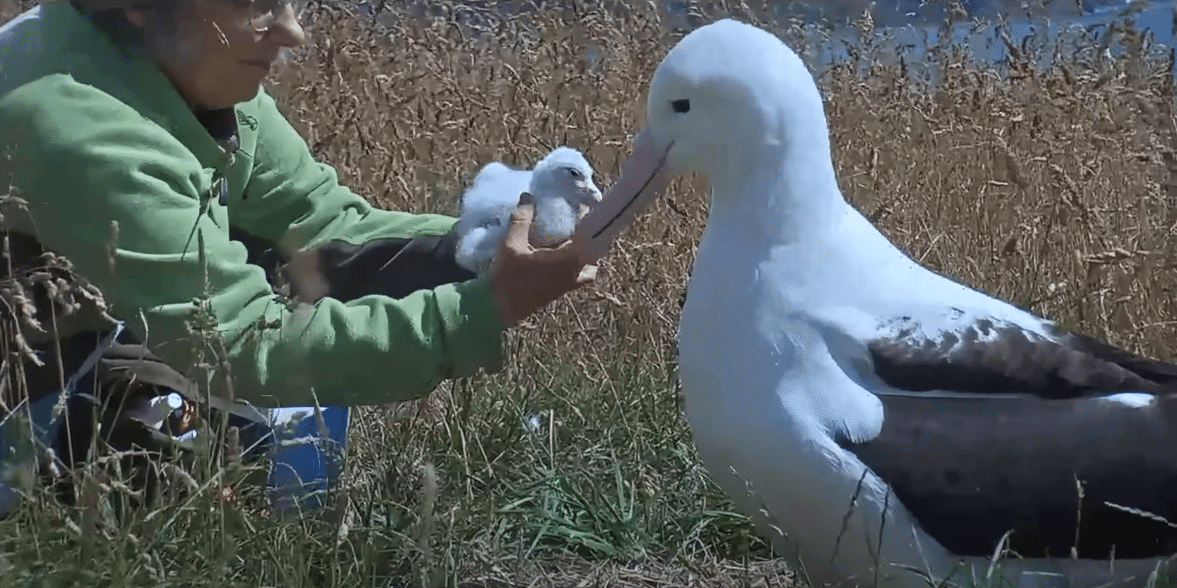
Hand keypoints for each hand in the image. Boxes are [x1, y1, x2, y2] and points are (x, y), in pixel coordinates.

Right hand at [489, 192, 597, 325]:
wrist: (498, 308)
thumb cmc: (507, 276)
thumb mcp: (511, 244)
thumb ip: (521, 219)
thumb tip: (528, 196)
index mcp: (568, 260)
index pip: (589, 235)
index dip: (588, 218)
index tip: (582, 205)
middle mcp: (575, 272)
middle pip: (592, 250)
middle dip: (586, 235)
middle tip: (575, 219)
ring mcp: (570, 284)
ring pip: (589, 264)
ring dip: (583, 251)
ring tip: (569, 238)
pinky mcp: (562, 291)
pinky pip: (579, 274)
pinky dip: (576, 263)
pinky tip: (559, 254)